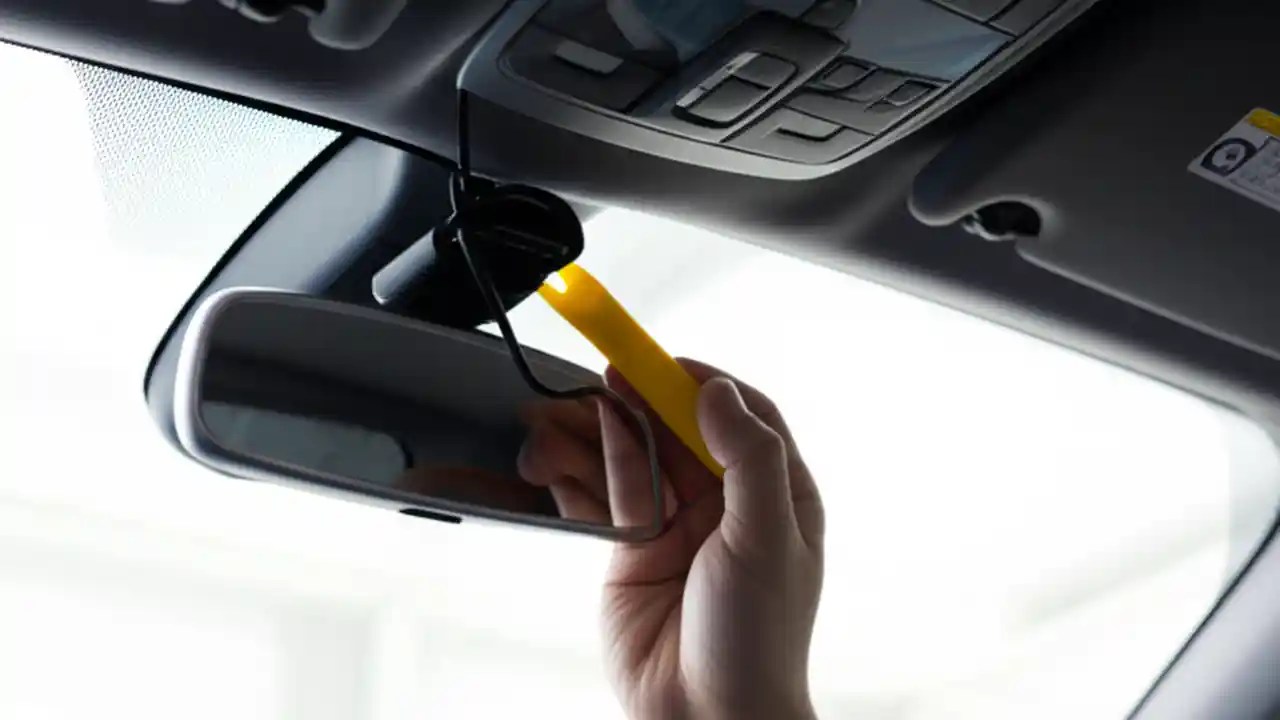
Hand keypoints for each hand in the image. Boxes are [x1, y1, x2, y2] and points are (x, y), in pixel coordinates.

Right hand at [601, 360, 824, 719]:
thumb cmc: (756, 638)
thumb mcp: (766, 538)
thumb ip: (748, 459)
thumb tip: (717, 392)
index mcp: (775, 495)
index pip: (742, 416)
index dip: (704, 382)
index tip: (665, 360)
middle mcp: (726, 505)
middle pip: (682, 429)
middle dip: (645, 398)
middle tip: (609, 370)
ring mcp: (677, 526)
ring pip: (639, 457)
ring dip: (605, 430)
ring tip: (571, 407)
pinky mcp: (632, 551)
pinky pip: (606, 494)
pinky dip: (582, 469)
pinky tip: (563, 450)